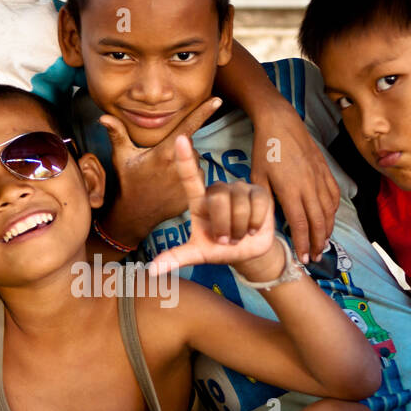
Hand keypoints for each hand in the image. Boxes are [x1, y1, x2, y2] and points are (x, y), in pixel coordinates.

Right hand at [97, 97, 222, 246]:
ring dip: (185, 164)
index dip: (203, 112)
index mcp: (165, 152)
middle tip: (161, 163)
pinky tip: (173, 186)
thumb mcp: (121, 157)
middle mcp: (179, 166)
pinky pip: (198, 178)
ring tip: (166, 176)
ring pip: (195, 162)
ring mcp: (188, 181)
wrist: (135, 215)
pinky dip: (189, 179)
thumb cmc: (128, 182)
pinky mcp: (193, 194)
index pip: (188, 127)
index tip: (217, 100)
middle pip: (190, 147)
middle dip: (180, 150)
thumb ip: (117, 134)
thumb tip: (104, 117)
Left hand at [148, 134, 275, 277]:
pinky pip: (258, 204)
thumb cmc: (220, 249)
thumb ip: (176, 258)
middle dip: (225, 227)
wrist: (248, 253)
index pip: (190, 177)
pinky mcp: (259, 191)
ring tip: (240, 234)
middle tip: (226, 239)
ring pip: (240, 205)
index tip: (180, 139)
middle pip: (219, 201)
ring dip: (240, 228)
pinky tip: (254, 227)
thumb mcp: (198, 254)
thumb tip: (151, 271)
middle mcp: (218, 190)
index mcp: (199, 201)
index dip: (185, 159)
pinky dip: (256, 223)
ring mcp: (239, 188)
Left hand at [251, 106, 340, 263]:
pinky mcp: (325, 170)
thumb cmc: (265, 150)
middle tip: (314, 258)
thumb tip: (270, 222)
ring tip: (322, 244)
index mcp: (290, 190)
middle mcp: (308, 186)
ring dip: (327, 231)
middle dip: (317, 243)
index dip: (303, 244)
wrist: (281, 122)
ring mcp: (319, 178)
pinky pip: (334, 196)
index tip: (302, 258)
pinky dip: (333, 212)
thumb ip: (266, 201)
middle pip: (318, 222)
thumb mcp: (258, 177)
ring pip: (329, 211)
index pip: (300, 224)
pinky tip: (328, 220)